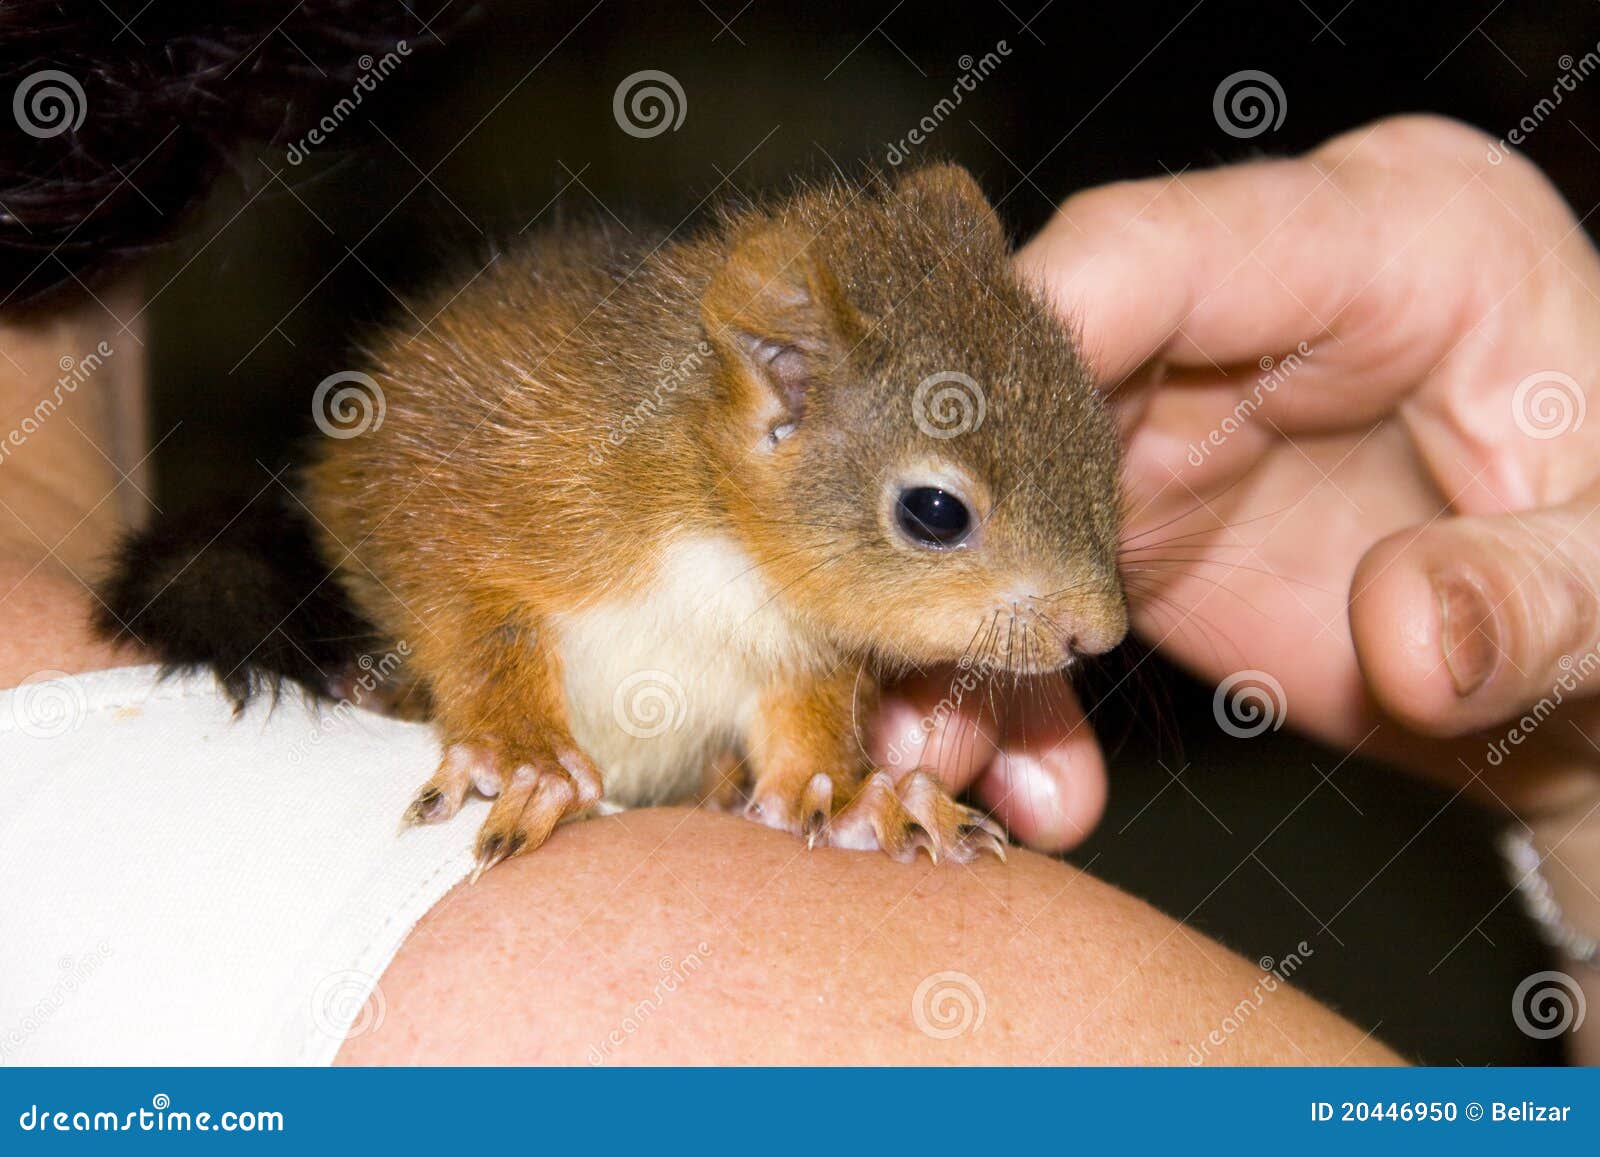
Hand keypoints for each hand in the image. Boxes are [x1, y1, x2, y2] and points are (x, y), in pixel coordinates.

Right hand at [877, 115, 1599, 854]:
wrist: (1583, 664)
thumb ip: (1530, 600)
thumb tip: (1411, 634)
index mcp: (1385, 243)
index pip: (1153, 250)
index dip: (1029, 347)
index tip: (947, 472)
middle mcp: (1249, 315)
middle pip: (1034, 374)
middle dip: (959, 523)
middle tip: (914, 654)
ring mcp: (1177, 418)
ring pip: (1000, 496)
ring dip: (955, 630)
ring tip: (944, 750)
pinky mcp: (1136, 521)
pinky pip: (1030, 593)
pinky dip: (1014, 692)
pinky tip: (1036, 783)